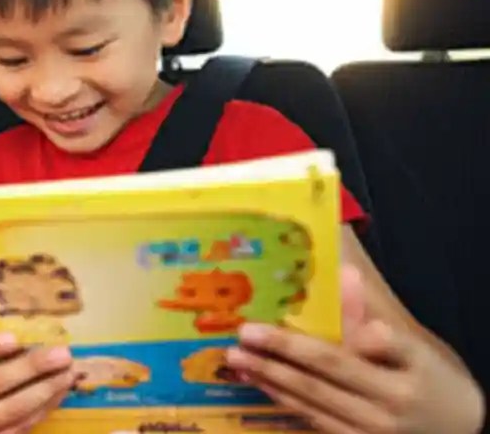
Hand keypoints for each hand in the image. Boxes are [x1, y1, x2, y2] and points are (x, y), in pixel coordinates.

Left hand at [226, 265, 483, 433]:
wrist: (454, 427)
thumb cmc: (425, 375)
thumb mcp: (413, 343)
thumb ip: (374, 313)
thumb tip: (345, 274)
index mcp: (412, 366)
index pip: (375, 343)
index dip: (324, 336)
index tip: (290, 320)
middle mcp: (394, 401)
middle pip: (329, 370)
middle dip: (282, 350)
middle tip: (245, 332)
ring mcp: (375, 429)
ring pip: (314, 398)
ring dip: (271, 376)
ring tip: (237, 357)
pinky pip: (314, 419)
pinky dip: (283, 398)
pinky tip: (259, 381)